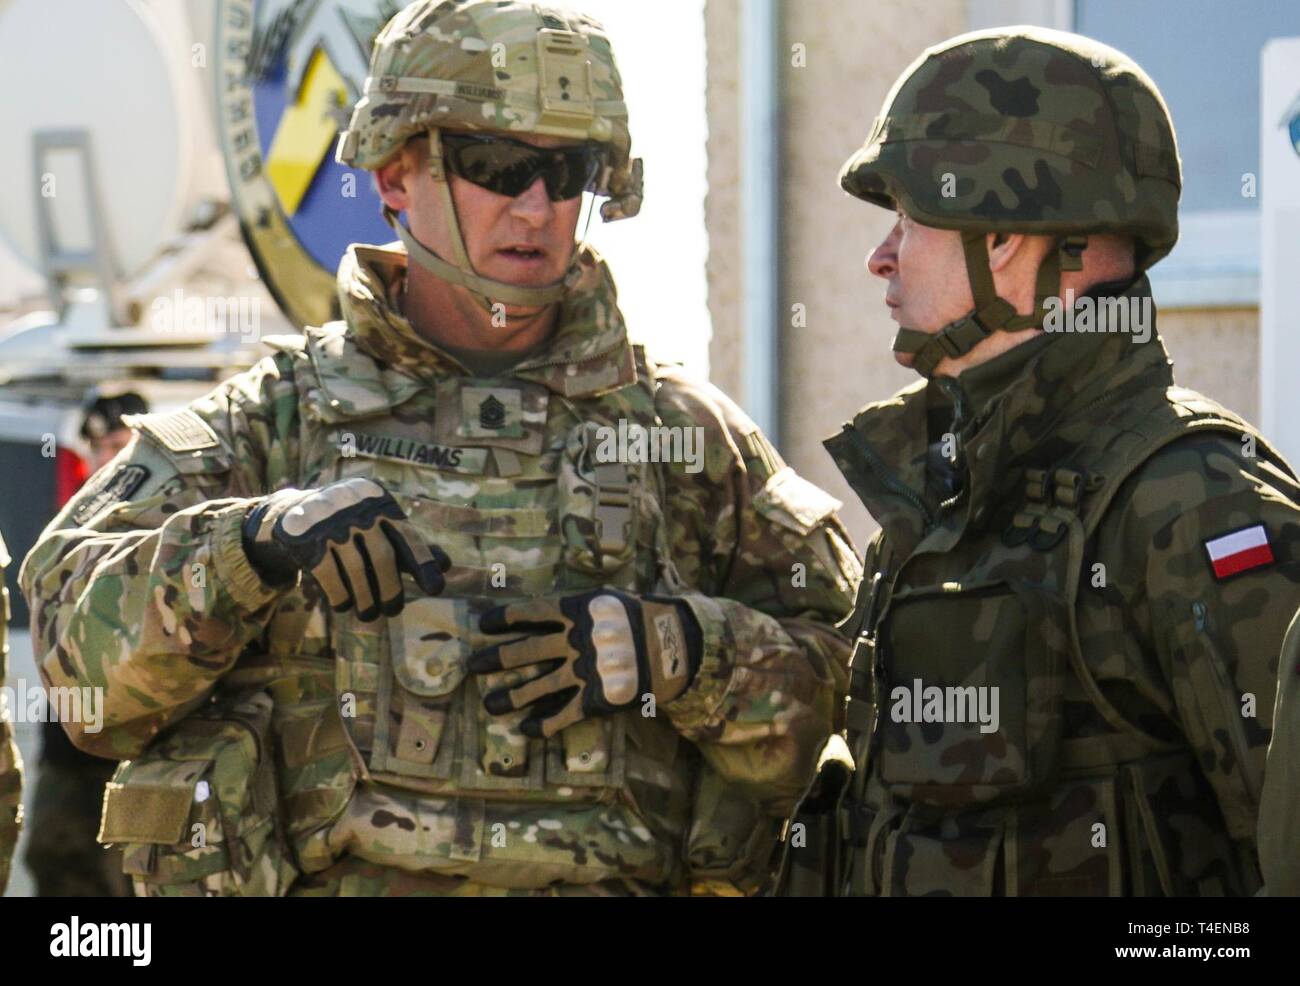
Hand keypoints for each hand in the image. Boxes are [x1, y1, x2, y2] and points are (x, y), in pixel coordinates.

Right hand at [242, 477, 449, 619]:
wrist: (296, 514)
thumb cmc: (353, 525)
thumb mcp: (382, 528)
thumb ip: (411, 545)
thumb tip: (447, 565)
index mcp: (381, 503)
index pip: (408, 536)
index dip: (423, 563)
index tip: (436, 589)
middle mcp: (357, 508)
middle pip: (382, 557)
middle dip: (390, 590)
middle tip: (393, 611)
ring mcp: (330, 522)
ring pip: (356, 570)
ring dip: (365, 600)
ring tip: (369, 615)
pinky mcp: (305, 539)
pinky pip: (329, 575)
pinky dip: (340, 595)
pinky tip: (344, 605)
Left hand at [468, 587, 701, 737]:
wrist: (672, 648)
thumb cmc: (636, 618)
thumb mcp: (605, 600)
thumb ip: (573, 606)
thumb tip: (538, 610)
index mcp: (576, 611)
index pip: (530, 613)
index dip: (503, 620)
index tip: (483, 626)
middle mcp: (576, 641)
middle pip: (525, 651)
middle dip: (494, 659)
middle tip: (472, 665)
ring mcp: (584, 672)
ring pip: (537, 688)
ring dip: (509, 697)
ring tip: (489, 704)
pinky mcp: (595, 699)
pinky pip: (560, 715)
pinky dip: (540, 725)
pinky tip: (525, 729)